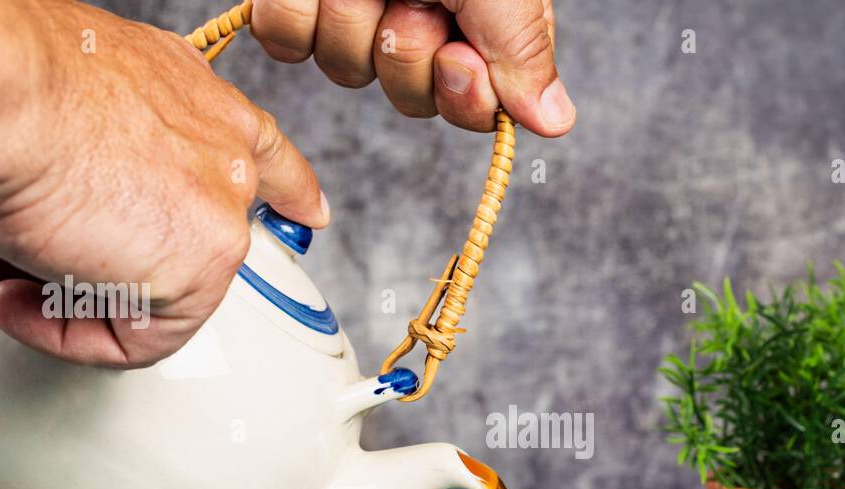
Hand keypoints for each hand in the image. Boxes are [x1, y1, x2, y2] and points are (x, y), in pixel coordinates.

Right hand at [0, 0, 326, 367]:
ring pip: (153, 297)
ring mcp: (220, 216)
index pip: (265, 156)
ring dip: (53, 293)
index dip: (288, 190)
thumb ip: (86, 162)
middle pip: (194, 242)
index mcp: (198, 106)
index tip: (310, 212)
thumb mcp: (62, 105)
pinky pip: (136, 341)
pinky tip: (12, 298)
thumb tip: (35, 218)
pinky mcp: (201, 269)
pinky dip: (61, 332)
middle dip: (91, 262)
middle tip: (15, 256)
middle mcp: (222, 157)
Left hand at [252, 0, 573, 135]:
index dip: (461, 95)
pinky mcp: (300, 1)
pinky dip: (298, 8)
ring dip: (352, 19)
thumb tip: (556, 121)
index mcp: (473, 22)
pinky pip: (288, 41)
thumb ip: (523, 48)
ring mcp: (354, 13)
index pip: (471, 106)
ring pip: (345, 70)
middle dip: (406, 48)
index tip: (458, 54)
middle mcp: (416, 22)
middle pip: (407, 97)